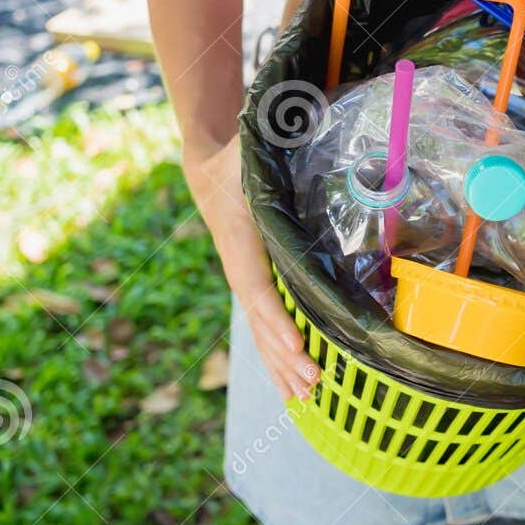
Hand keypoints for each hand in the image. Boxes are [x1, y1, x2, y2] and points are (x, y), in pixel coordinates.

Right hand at [187, 138, 318, 399]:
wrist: (206, 163)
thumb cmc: (238, 154)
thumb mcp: (254, 146)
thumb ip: (278, 145)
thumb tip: (317, 127)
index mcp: (241, 239)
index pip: (258, 288)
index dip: (278, 321)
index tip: (299, 348)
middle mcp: (239, 266)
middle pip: (261, 322)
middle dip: (285, 357)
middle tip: (313, 385)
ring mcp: (243, 277)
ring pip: (260, 330)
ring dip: (281, 366)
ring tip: (306, 397)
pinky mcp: (251, 281)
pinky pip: (264, 324)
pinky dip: (277, 355)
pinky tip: (294, 382)